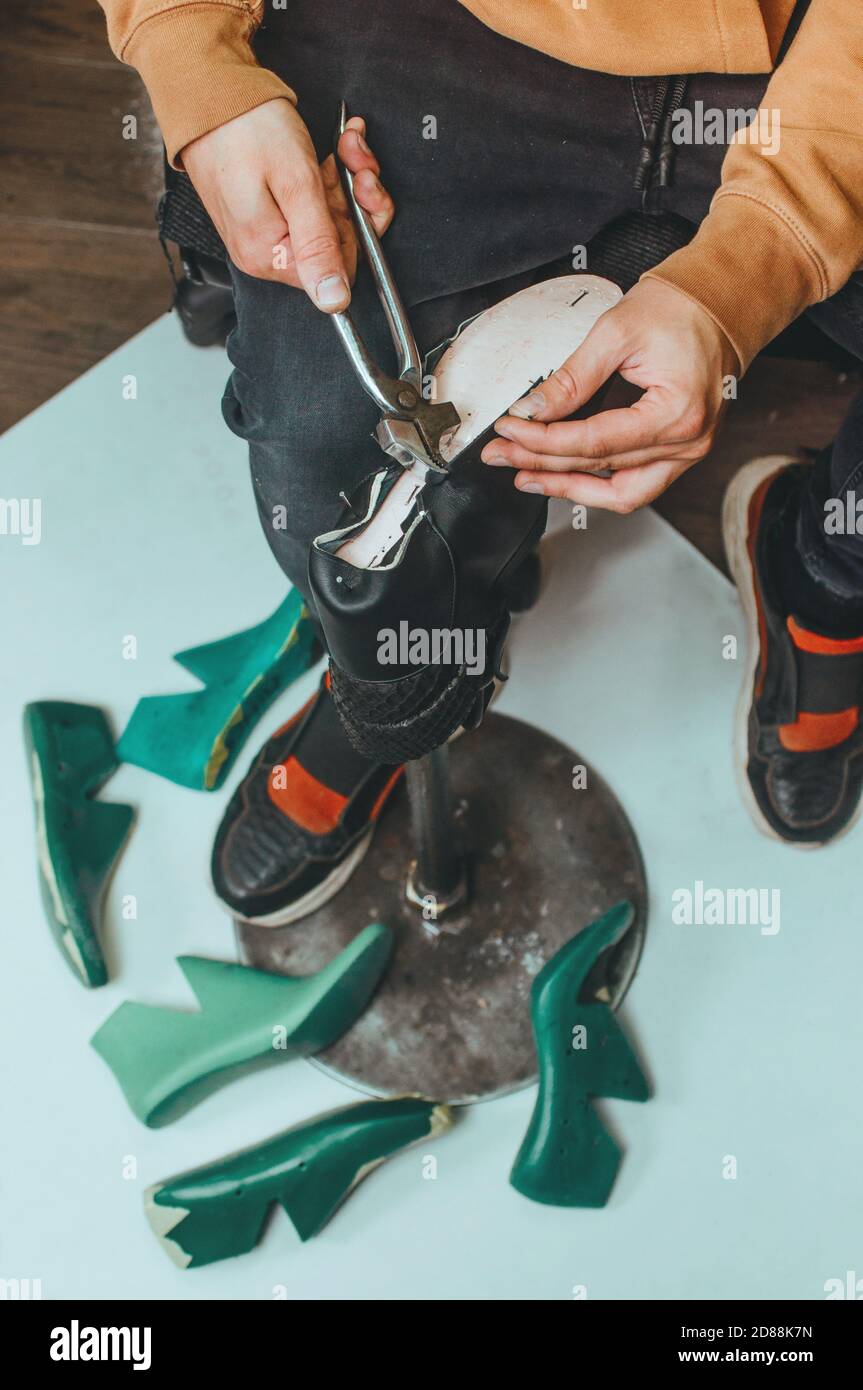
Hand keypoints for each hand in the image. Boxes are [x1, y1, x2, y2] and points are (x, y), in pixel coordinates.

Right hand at [180, 98, 393, 310]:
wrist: (206, 89)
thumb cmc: (248, 128)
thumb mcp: (296, 184)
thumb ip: (318, 245)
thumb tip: (334, 302)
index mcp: (270, 256)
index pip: (340, 267)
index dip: (360, 225)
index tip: (359, 182)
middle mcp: (264, 254)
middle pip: (334, 243)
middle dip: (353, 196)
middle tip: (352, 154)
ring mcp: (262, 234)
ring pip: (326, 220)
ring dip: (343, 180)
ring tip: (344, 143)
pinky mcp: (263, 214)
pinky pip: (308, 207)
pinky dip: (325, 177)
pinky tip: (330, 150)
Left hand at [480, 279, 737, 511]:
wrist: (717, 305)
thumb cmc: (679, 311)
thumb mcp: (616, 332)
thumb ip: (572, 379)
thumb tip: (532, 411)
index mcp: (677, 413)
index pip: (594, 442)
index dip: (543, 441)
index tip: (508, 431)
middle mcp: (687, 443)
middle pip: (599, 467)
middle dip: (543, 461)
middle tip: (501, 453)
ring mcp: (686, 454)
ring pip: (618, 492)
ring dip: (567, 485)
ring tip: (525, 474)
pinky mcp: (677, 454)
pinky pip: (633, 487)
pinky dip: (595, 485)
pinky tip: (561, 477)